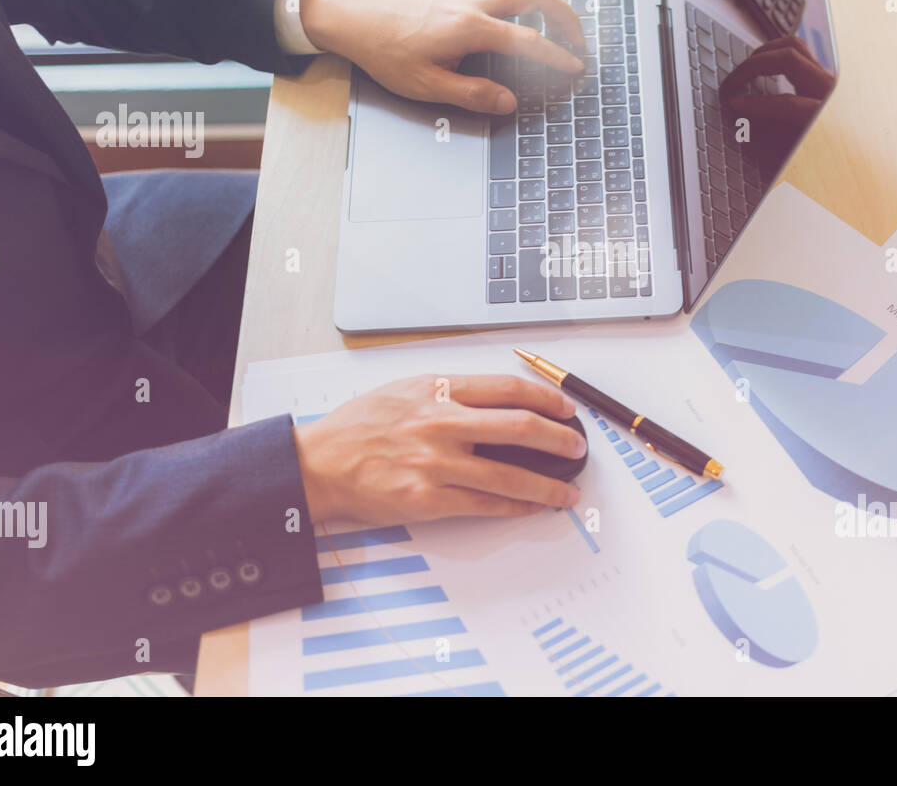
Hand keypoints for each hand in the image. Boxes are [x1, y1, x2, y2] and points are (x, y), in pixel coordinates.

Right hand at [293, 374, 585, 525]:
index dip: (547, 399)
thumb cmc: (361, 426)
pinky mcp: (429, 499)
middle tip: (577, 448)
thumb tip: (501, 400)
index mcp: (440, 390)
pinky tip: (532, 508)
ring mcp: (438, 463)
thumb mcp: (406, 389)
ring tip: (567, 490)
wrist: (319, 463)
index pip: (509, 389)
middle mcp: (443, 423)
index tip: (567, 409)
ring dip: (548, 486)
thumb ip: (452, 392)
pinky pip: (485, 505)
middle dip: (560, 440)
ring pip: (510, 475)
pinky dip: (516, 508)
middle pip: (521, 427)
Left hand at [298, 0, 584, 113]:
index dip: (557, 55)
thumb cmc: (385, 50)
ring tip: (559, 19)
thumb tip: (507, 102)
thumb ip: (472, 95)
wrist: (356, 17)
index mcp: (469, 27)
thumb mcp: (426, 85)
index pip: (528, 39)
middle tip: (578, 41)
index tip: (574, 67)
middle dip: (567, 17)